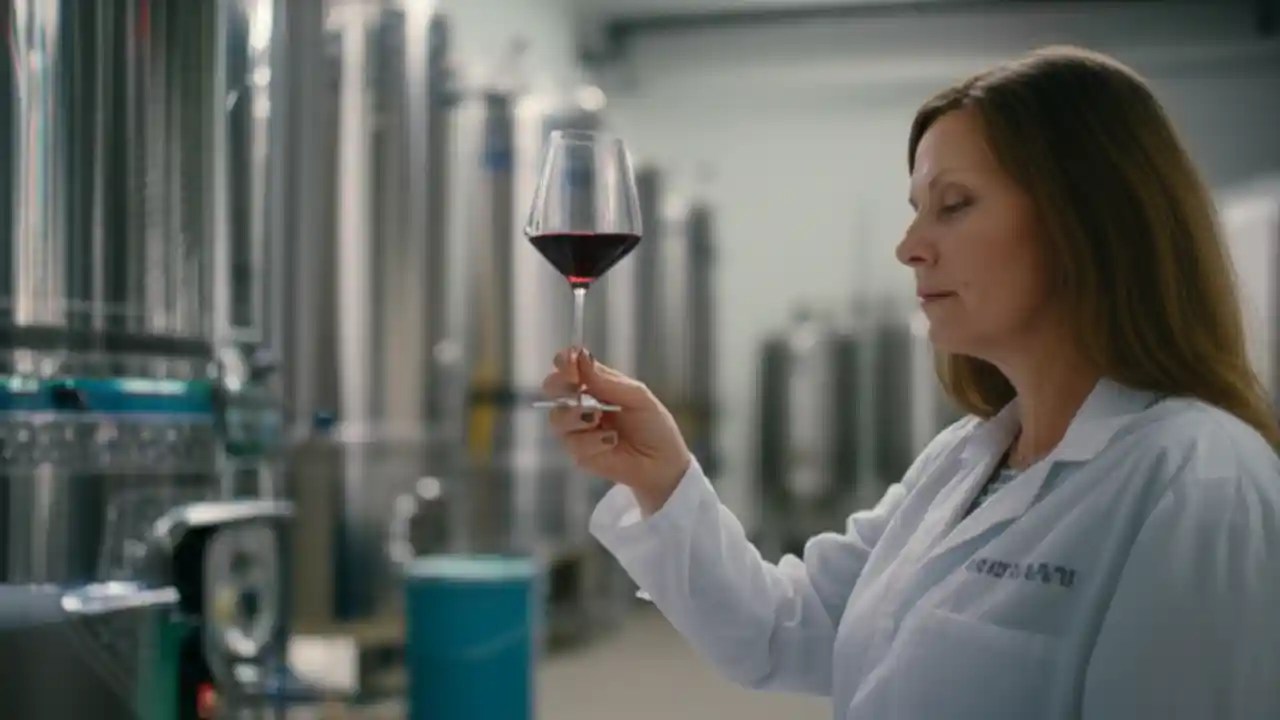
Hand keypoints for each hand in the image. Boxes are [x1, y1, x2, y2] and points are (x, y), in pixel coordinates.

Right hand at [543, 347, 691, 514]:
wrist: (663, 463)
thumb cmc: (654, 426)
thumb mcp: (638, 397)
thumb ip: (609, 381)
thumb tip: (583, 357)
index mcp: (595, 386)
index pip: (569, 367)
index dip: (565, 362)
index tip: (571, 362)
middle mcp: (581, 405)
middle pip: (552, 388)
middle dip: (560, 385)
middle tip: (578, 388)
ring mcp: (578, 430)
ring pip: (557, 417)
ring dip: (579, 415)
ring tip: (601, 418)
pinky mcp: (579, 455)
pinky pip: (574, 443)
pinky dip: (594, 440)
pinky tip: (612, 441)